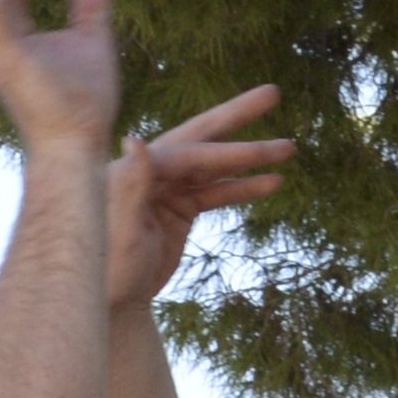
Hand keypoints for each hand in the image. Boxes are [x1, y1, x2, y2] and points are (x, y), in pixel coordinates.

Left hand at [107, 89, 292, 307]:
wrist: (113, 305)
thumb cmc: (107, 271)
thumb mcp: (119, 233)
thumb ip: (130, 186)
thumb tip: (136, 139)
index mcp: (130, 172)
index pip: (184, 155)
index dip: (224, 153)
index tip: (259, 152)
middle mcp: (147, 171)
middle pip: (198, 139)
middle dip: (236, 117)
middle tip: (273, 93)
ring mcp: (165, 188)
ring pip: (213, 166)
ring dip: (250, 157)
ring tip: (290, 147)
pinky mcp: (178, 208)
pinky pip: (215, 192)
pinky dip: (243, 187)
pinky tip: (274, 182)